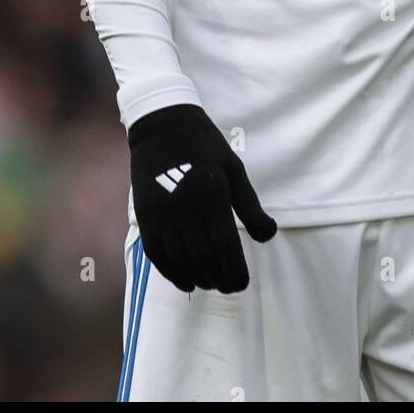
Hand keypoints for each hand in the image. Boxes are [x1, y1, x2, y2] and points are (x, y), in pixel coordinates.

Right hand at [127, 104, 276, 292]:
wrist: (163, 126)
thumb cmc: (205, 147)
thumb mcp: (234, 169)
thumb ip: (250, 206)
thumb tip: (268, 235)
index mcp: (211, 195)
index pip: (224, 245)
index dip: (234, 269)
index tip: (242, 283)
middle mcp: (184, 209)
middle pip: (202, 258)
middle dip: (218, 278)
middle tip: (230, 286)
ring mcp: (161, 215)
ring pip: (179, 260)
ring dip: (197, 278)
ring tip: (211, 283)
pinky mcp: (145, 218)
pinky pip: (157, 255)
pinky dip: (171, 273)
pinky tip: (185, 281)